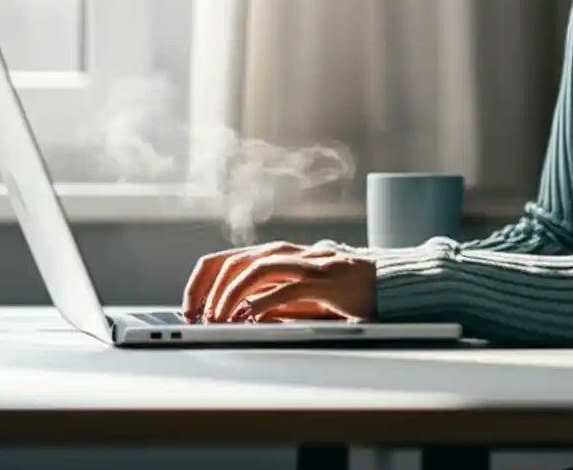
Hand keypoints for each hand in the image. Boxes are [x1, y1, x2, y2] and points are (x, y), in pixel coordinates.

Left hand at [181, 241, 376, 323]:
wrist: (382, 284)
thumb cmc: (338, 290)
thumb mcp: (294, 292)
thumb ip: (267, 298)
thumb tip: (236, 317)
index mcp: (273, 255)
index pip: (224, 260)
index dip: (200, 282)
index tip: (190, 308)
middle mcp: (284, 254)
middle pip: (232, 262)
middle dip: (209, 290)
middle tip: (199, 317)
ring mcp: (302, 264)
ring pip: (254, 271)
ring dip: (230, 296)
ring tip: (219, 319)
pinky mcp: (321, 281)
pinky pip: (285, 288)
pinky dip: (263, 303)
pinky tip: (250, 317)